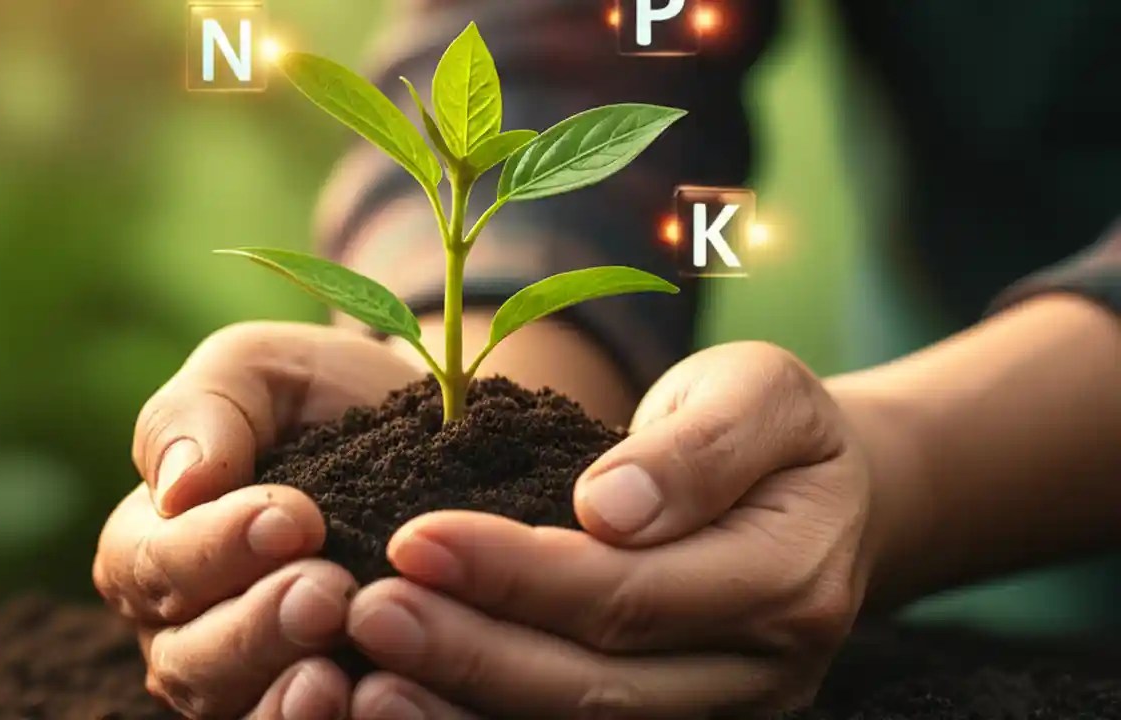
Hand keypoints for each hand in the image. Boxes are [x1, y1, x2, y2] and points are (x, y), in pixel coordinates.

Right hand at [93, 322, 420, 718]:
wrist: (424, 431)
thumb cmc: (322, 395)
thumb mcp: (262, 370)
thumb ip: (203, 411)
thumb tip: (175, 486)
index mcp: (153, 541)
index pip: (153, 564)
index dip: (214, 548)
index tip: (294, 518)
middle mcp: (186, 624)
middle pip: (188, 657)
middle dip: (255, 628)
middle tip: (326, 593)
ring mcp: (247, 674)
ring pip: (235, 708)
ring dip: (283, 698)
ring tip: (336, 676)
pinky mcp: (316, 695)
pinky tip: (357, 702)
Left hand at [345, 342, 879, 718]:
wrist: (827, 495)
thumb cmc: (778, 429)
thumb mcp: (763, 393)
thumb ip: (700, 446)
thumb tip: (609, 506)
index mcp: (789, 581)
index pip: (632, 592)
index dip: (518, 573)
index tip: (416, 538)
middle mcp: (761, 671)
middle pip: (598, 684)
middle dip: (471, 653)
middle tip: (367, 612)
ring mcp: (722, 711)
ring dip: (466, 709)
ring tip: (365, 680)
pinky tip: (409, 702)